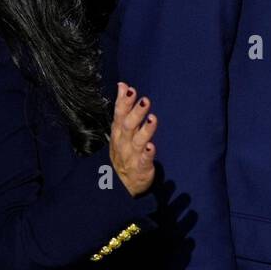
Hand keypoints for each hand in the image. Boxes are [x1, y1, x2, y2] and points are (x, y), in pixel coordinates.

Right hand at [110, 82, 157, 196]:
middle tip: (145, 100)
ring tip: (152, 118)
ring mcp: (131, 156)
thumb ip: (123, 107)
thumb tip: (123, 85)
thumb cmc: (124, 150)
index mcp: (118, 132)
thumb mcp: (120, 128)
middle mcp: (123, 143)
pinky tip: (152, 146)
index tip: (130, 89)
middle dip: (136, 113)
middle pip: (128, 126)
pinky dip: (147, 153)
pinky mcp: (141, 167)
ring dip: (145, 130)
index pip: (119, 114)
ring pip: (137, 141)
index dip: (124, 102)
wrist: (123, 184)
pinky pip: (144, 160)